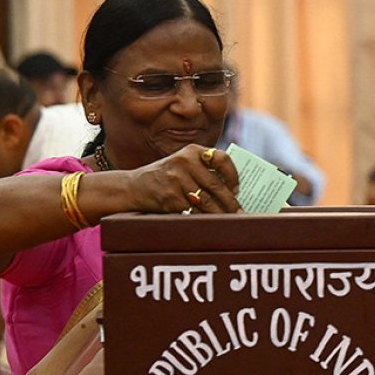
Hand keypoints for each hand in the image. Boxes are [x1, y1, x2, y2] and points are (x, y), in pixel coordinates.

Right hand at [126, 144, 241, 213]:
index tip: (237, 189)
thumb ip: (204, 171)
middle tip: (241, 213)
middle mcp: (184, 162)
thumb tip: (234, 192)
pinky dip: (203, 219)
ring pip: (206, 202)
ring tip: (229, 221)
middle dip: (230, 202)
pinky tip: (209, 224)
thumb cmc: (166, 178)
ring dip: (220, 214)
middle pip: (216, 185)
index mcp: (192, 151)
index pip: (222, 158)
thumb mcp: (183, 165)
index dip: (233, 174)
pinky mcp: (170, 197)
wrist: (133, 187)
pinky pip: (193, 212)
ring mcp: (176, 179)